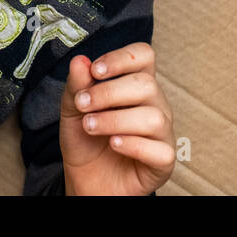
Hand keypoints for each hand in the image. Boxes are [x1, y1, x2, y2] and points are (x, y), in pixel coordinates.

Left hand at [58, 42, 174, 194]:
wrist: (86, 180)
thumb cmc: (86, 140)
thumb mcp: (73, 110)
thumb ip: (76, 85)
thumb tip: (79, 60)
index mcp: (137, 84)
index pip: (144, 56)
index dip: (122, 58)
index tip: (95, 71)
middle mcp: (155, 104)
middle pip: (146, 84)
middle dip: (109, 93)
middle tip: (83, 105)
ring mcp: (162, 133)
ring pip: (153, 117)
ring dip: (115, 120)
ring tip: (89, 127)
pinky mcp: (164, 161)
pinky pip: (159, 150)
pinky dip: (132, 145)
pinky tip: (113, 144)